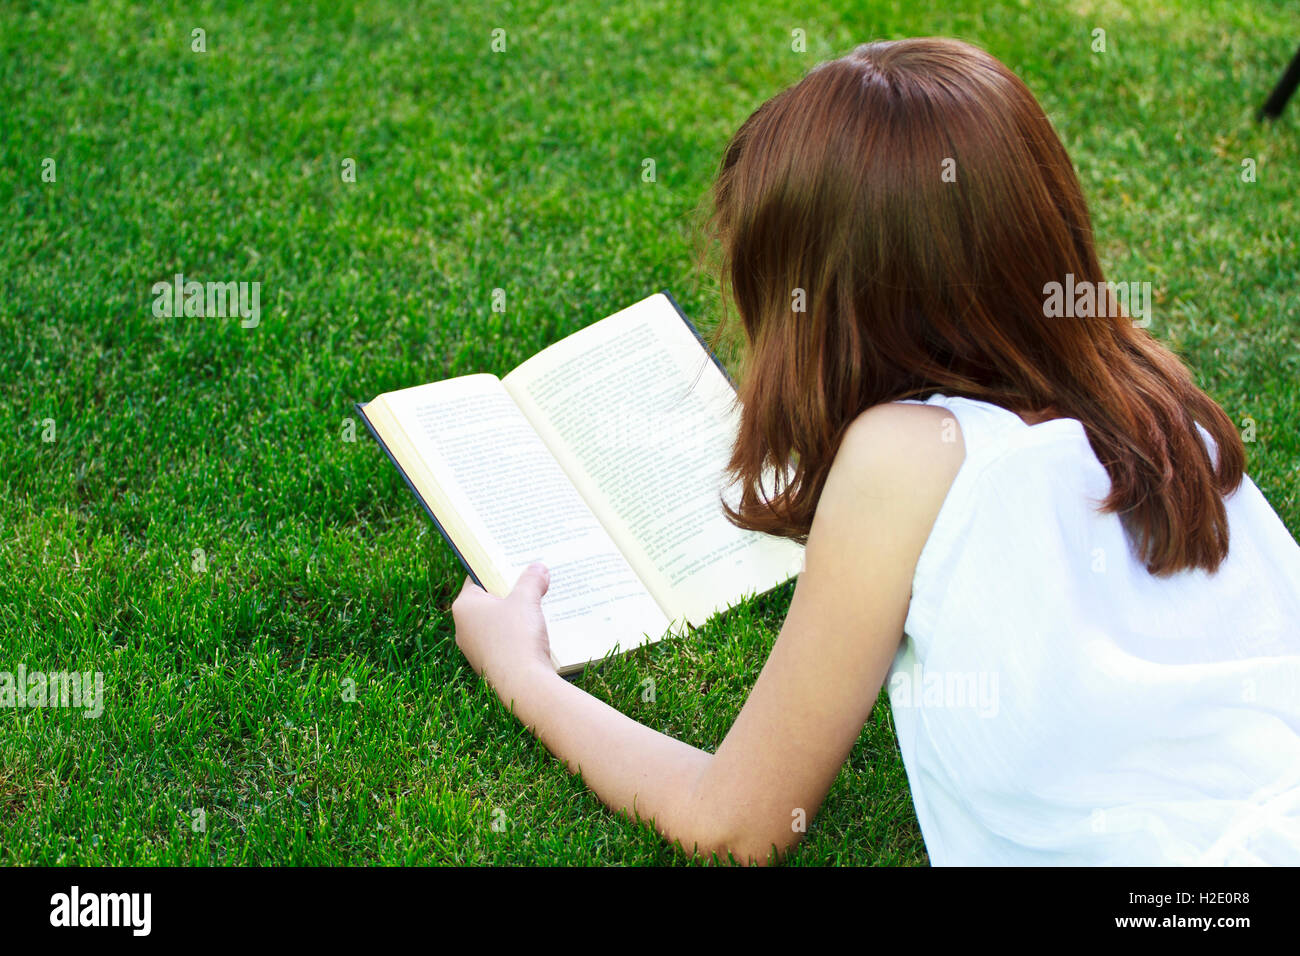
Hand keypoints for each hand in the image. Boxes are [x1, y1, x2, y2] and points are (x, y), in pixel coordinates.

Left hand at [452, 563, 554, 692]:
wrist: (523, 686)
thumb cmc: (516, 637)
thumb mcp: (526, 600)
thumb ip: (531, 580)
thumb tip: (538, 568)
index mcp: (464, 607)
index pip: (477, 578)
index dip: (496, 569)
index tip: (514, 562)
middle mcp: (464, 627)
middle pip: (488, 601)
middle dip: (510, 592)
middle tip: (531, 579)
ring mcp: (476, 648)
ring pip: (497, 623)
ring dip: (516, 614)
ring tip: (539, 603)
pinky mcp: (490, 664)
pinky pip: (503, 642)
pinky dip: (517, 635)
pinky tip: (537, 631)